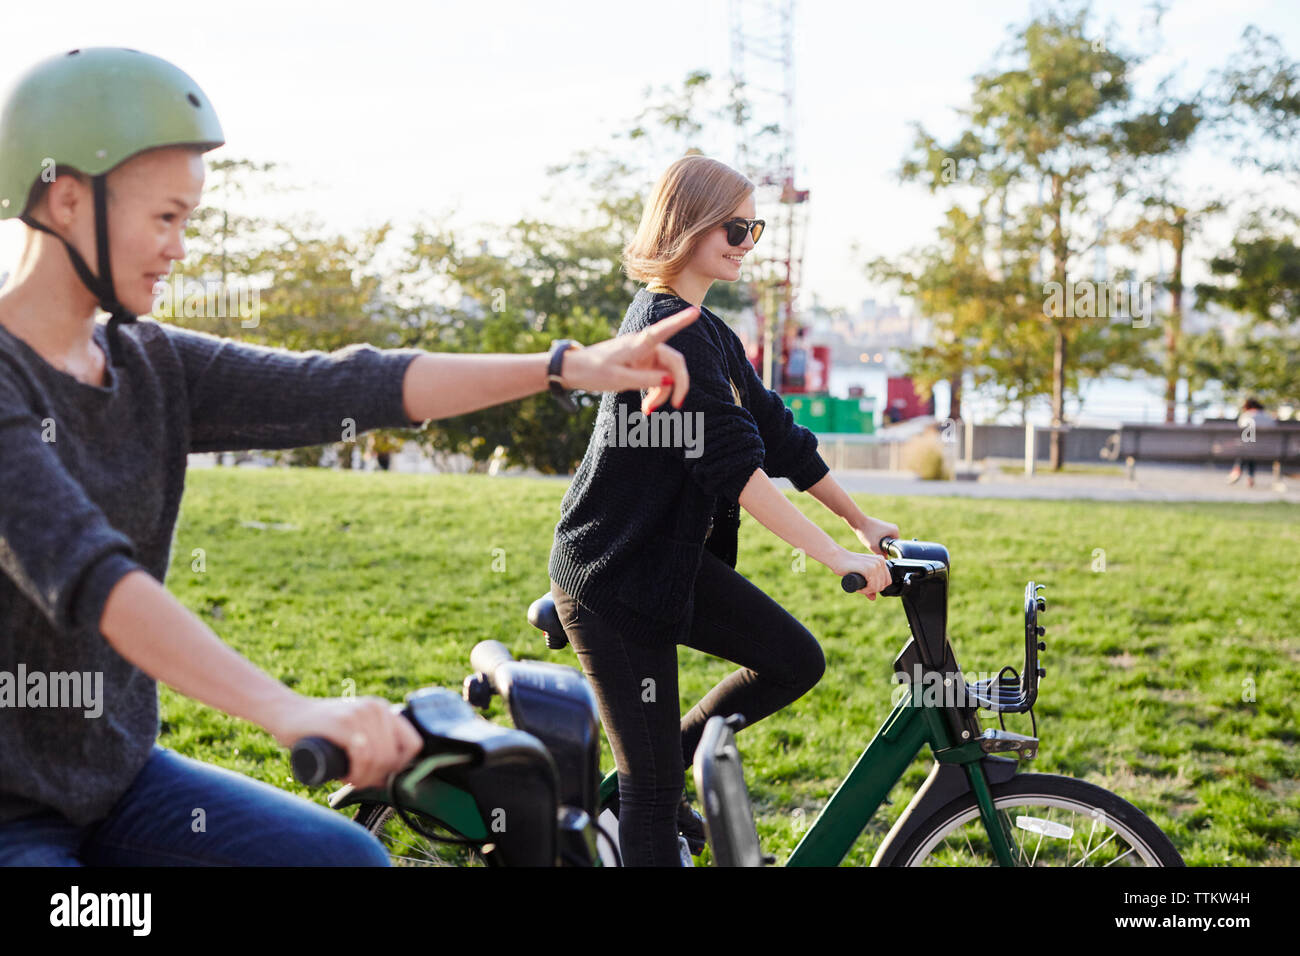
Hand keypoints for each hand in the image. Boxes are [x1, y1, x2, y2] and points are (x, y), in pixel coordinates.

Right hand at [267, 695, 423, 789]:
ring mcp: (360, 714)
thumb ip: (372, 742)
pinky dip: (358, 773)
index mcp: (384, 710)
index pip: (413, 744)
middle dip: (378, 778)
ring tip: (349, 780)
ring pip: (380, 759)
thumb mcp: (353, 729)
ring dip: (366, 779)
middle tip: (357, 782)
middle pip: (394, 757)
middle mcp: (377, 708)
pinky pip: (363, 754)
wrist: (286, 712)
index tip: (381, 776)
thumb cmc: (318, 729)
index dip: (400, 767)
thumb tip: (389, 776)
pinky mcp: (342, 723)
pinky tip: (347, 778)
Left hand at [557, 305, 698, 413]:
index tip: (695, 311)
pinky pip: (657, 378)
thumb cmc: (593, 371)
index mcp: (638, 345)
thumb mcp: (618, 379)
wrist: (574, 370)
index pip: (662, 331)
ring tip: (647, 410)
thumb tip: (670, 380)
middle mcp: (645, 347)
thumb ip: (645, 379)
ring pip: (666, 374)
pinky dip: (655, 392)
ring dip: (663, 393)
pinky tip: (647, 405)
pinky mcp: (641, 364)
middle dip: (677, 385)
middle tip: (676, 406)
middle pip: (674, 363)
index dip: (680, 321)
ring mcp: (644, 355)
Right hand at [827, 546, 891, 600]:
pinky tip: (858, 588)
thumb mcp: (862, 574)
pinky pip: (872, 586)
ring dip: (868, 591)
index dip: (877, 587)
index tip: (867, 586)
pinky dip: (865, 590)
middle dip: (872, 590)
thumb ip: (869, 584)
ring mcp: (875, 565)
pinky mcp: (868, 569)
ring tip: (859, 588)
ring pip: (878, 587)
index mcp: (881, 560)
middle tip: (861, 588)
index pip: (887, 581)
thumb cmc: (847, 565)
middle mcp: (880, 561)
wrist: (836, 557)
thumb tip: (874, 598)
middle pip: (883, 585)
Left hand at [854, 516, 900, 555]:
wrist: (858, 521)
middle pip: (891, 544)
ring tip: (872, 541)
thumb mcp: (873, 546)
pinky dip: (877, 540)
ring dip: (880, 544)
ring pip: (886, 541)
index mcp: (895, 531)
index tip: (879, 549)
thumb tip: (885, 560)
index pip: (895, 547)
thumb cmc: (866, 532)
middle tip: (874, 545)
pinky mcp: (883, 527)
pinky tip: (871, 538)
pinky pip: (883, 537)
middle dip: (883, 547)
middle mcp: (894, 528)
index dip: (888, 551)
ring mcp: (889, 527)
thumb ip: (880, 554)